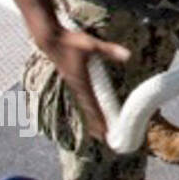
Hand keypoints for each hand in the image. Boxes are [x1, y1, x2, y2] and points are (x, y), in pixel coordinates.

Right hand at [35, 27, 130, 142]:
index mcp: (81, 81)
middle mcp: (76, 86)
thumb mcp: (92, 44)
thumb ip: (109, 50)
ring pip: (84, 106)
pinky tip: (91, 113)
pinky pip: (82, 99)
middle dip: (96, 125)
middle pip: (88, 110)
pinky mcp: (73, 81)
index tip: (105, 131)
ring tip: (98, 133)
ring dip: (91, 119)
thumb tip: (128, 55)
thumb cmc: (71, 41)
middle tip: (105, 139)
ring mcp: (73, 84)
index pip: (92, 104)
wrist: (50, 39)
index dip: (99, 119)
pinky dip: (87, 109)